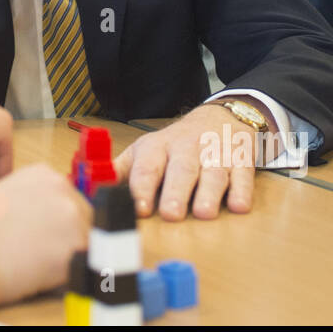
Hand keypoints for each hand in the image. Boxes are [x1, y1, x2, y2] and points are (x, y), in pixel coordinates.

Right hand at [0, 164, 90, 303]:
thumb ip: (26, 202)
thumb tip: (36, 222)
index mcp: (42, 173)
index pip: (66, 199)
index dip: (56, 222)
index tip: (44, 235)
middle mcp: (62, 187)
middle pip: (83, 217)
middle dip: (67, 237)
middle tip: (40, 254)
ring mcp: (73, 214)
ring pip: (85, 242)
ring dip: (67, 257)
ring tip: (35, 266)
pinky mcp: (79, 244)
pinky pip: (84, 265)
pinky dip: (67, 275)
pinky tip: (42, 276)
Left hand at [113, 104, 262, 219]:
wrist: (220, 117)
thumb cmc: (176, 143)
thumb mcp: (145, 150)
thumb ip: (120, 171)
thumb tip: (89, 189)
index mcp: (158, 148)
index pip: (147, 167)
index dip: (142, 187)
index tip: (139, 207)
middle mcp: (186, 150)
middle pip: (181, 170)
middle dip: (176, 192)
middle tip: (171, 214)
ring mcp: (215, 154)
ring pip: (212, 173)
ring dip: (209, 193)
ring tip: (204, 213)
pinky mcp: (240, 160)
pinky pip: (242, 175)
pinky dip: (242, 190)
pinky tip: (239, 206)